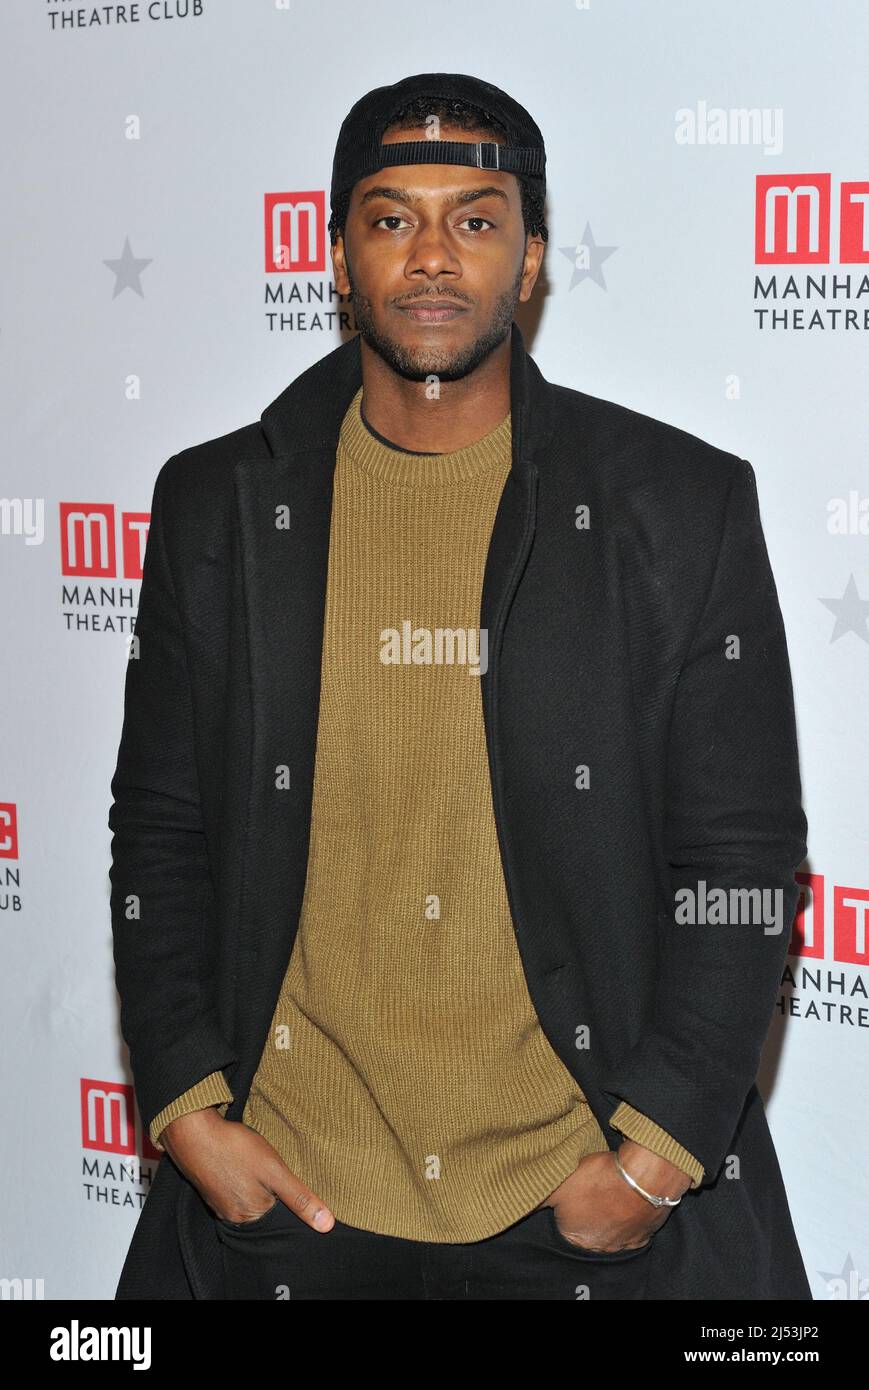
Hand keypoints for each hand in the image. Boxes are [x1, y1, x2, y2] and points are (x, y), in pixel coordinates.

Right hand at [160, 1106, 334, 1231]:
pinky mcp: (210, 1189)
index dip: (292, 1201)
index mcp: (251, 1216)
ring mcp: (220, 1204)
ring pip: (249, 1200)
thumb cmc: (235, 1149)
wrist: (193, 1132)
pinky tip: (244, 1167)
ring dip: (257, 1187)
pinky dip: (242, 1181)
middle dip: (274, 1196)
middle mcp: (234, 1217)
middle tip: (276, 1172)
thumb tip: (326, 1225)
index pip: (282, 1218)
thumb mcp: (274, 1171)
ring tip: (261, 1169)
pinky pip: (234, 1191)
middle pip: (264, 1210)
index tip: (293, 1184)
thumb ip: (299, 1198)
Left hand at [535, 1141, 689, 1251]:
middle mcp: (600, 1247)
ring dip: (609, 1209)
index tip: (571, 1187)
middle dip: (587, 1208)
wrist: (642, 1177)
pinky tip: (627, 1195)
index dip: (565, 1202)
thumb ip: (535, 1197)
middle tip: (590, 1185)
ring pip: (611, 1225)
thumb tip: (512, 1203)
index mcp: (575, 1239)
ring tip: (609, 1187)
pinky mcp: (645, 1232)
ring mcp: (625, 1242)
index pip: (563, 1223)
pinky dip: (630, 1210)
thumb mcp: (556, 1185)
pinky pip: (633, 1223)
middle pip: (588, 1225)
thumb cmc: (598, 1181)